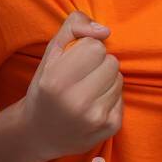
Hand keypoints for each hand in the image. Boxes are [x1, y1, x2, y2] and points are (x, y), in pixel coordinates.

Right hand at [16, 10, 122, 161]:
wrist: (39, 134)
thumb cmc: (45, 87)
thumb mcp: (50, 52)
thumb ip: (73, 27)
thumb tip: (105, 30)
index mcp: (57, 80)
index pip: (96, 46)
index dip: (85, 50)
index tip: (72, 62)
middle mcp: (77, 102)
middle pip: (111, 61)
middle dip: (98, 64)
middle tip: (81, 77)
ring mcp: (96, 117)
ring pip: (119, 78)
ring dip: (105, 80)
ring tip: (86, 91)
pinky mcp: (111, 127)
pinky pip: (122, 97)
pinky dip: (110, 98)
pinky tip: (92, 105)